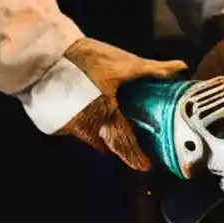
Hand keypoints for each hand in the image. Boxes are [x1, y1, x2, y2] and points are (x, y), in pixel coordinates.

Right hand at [60, 39, 187, 170]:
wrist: (44, 56)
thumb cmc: (85, 60)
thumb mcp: (122, 64)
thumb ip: (152, 70)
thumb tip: (179, 68)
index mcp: (108, 117)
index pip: (126, 144)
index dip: (136, 157)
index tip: (145, 166)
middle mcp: (88, 128)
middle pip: (107, 144)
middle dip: (118, 144)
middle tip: (128, 142)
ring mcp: (69, 127)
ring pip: (89, 135)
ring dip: (98, 131)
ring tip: (105, 117)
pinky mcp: (54, 122)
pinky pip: (73, 127)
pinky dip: (81, 120)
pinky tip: (82, 106)